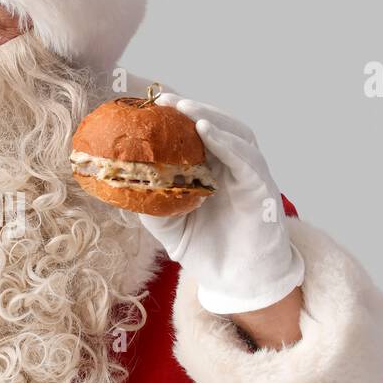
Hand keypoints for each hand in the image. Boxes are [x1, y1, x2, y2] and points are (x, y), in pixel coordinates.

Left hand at [138, 93, 304, 314]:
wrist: (238, 283)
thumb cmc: (208, 250)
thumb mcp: (169, 225)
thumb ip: (150, 203)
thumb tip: (119, 184)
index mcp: (216, 170)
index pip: (200, 134)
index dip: (180, 117)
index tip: (153, 104)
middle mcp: (236, 168)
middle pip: (220, 126)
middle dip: (194, 109)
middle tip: (166, 99)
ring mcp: (252, 176)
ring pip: (237, 136)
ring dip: (210, 118)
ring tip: (185, 109)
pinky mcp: (263, 191)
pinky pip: (246, 161)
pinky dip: (227, 143)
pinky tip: (206, 132)